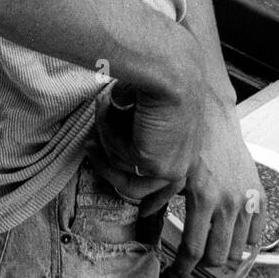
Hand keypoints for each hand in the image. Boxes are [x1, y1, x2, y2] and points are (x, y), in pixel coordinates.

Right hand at [93, 34, 205, 207]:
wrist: (168, 66)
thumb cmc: (161, 69)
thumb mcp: (150, 100)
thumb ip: (138, 121)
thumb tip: (115, 121)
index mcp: (189, 145)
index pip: (173, 184)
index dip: (155, 199)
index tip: (143, 211)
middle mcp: (185, 160)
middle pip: (142, 188)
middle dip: (109, 170)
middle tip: (88, 146)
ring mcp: (170, 167)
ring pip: (124, 173)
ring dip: (106, 142)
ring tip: (101, 107)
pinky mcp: (154, 165)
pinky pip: (118, 157)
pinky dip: (107, 132)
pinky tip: (107, 104)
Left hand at [170, 102, 265, 277]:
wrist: (214, 115)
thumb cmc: (188, 139)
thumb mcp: (170, 169)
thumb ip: (158, 196)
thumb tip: (144, 218)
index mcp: (204, 197)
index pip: (193, 249)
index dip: (182, 268)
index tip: (174, 274)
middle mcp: (229, 202)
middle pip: (218, 255)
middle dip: (202, 265)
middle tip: (191, 263)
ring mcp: (247, 199)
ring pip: (239, 249)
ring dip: (223, 255)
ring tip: (209, 252)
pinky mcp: (259, 193)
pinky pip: (258, 232)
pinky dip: (246, 242)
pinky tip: (232, 239)